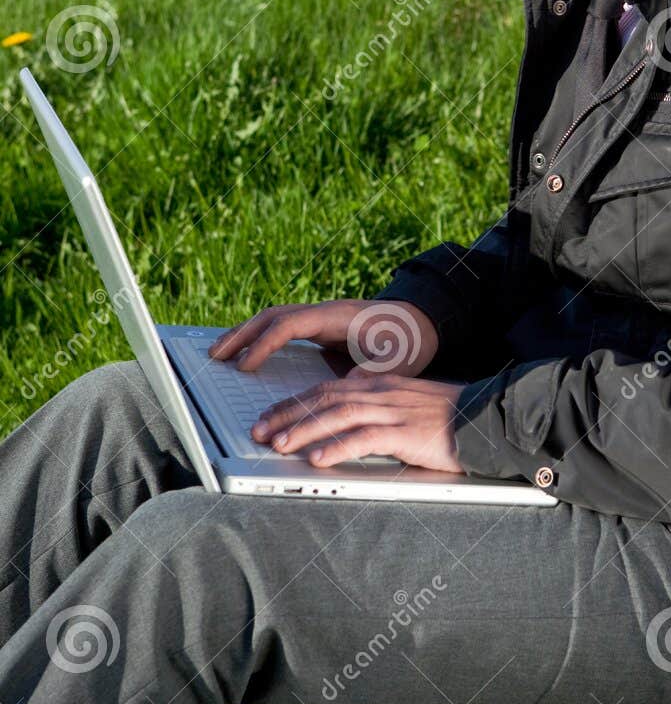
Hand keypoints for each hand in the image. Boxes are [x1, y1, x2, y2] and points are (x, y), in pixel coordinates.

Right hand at [207, 298, 439, 376]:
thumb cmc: (410, 341)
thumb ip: (369, 374)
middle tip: (215, 354)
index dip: (264, 344)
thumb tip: (346, 390)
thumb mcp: (395, 362)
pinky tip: (248, 354)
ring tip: (220, 353)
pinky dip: (262, 339)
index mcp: (337, 316)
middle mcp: (324, 312)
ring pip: (274, 319)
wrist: (423, 323)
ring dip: (246, 334)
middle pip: (272, 315)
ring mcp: (321, 318)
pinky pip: (283, 329)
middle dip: (241, 334)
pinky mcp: (322, 328)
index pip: (289, 324)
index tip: (245, 365)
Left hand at [249, 369, 466, 473]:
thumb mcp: (406, 406)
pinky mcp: (405, 433)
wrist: (486, 418)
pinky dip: (337, 448)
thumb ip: (377, 411)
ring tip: (278, 444)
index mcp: (379, 384)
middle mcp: (381, 392)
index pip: (326, 388)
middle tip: (260, 430)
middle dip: (287, 414)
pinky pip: (364, 438)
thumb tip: (347, 427)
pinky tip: (318, 458)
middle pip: (323, 398)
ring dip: (303, 430)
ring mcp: (393, 411)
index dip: (294, 402)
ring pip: (336, 416)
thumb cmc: (449, 417)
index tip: (270, 416)